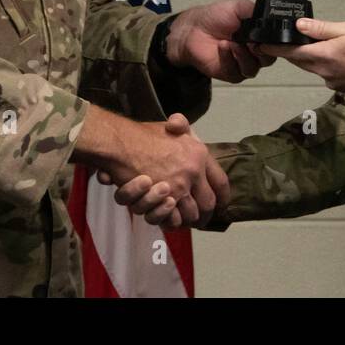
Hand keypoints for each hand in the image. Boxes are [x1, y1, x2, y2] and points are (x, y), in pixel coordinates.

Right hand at [93, 112, 229, 226]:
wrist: (120, 142)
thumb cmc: (142, 134)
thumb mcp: (168, 126)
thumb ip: (180, 126)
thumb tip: (178, 123)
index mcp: (200, 154)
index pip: (221, 181)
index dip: (224, 197)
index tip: (222, 206)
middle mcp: (193, 172)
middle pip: (208, 203)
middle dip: (205, 216)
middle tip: (200, 221)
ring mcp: (178, 187)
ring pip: (190, 215)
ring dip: (186, 221)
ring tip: (183, 221)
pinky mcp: (160, 200)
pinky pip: (172, 219)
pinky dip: (170, 221)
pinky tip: (168, 219)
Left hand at [167, 0, 274, 83]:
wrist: (194, 28)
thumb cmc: (216, 17)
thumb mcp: (239, 7)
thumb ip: (256, 11)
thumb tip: (271, 14)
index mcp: (260, 37)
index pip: (276, 44)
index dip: (274, 42)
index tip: (267, 36)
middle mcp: (255, 53)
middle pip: (268, 59)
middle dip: (261, 51)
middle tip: (251, 42)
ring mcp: (243, 64)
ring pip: (253, 68)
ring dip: (243, 56)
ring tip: (233, 43)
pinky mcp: (230, 74)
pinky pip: (236, 72)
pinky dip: (229, 58)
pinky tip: (223, 47)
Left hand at [258, 18, 344, 94]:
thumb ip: (322, 29)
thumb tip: (298, 25)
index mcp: (323, 56)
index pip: (291, 52)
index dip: (274, 48)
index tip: (259, 44)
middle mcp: (323, 72)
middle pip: (299, 61)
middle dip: (289, 52)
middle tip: (281, 41)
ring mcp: (332, 82)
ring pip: (312, 68)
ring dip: (307, 58)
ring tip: (309, 46)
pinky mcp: (341, 88)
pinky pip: (325, 74)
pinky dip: (323, 65)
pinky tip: (334, 57)